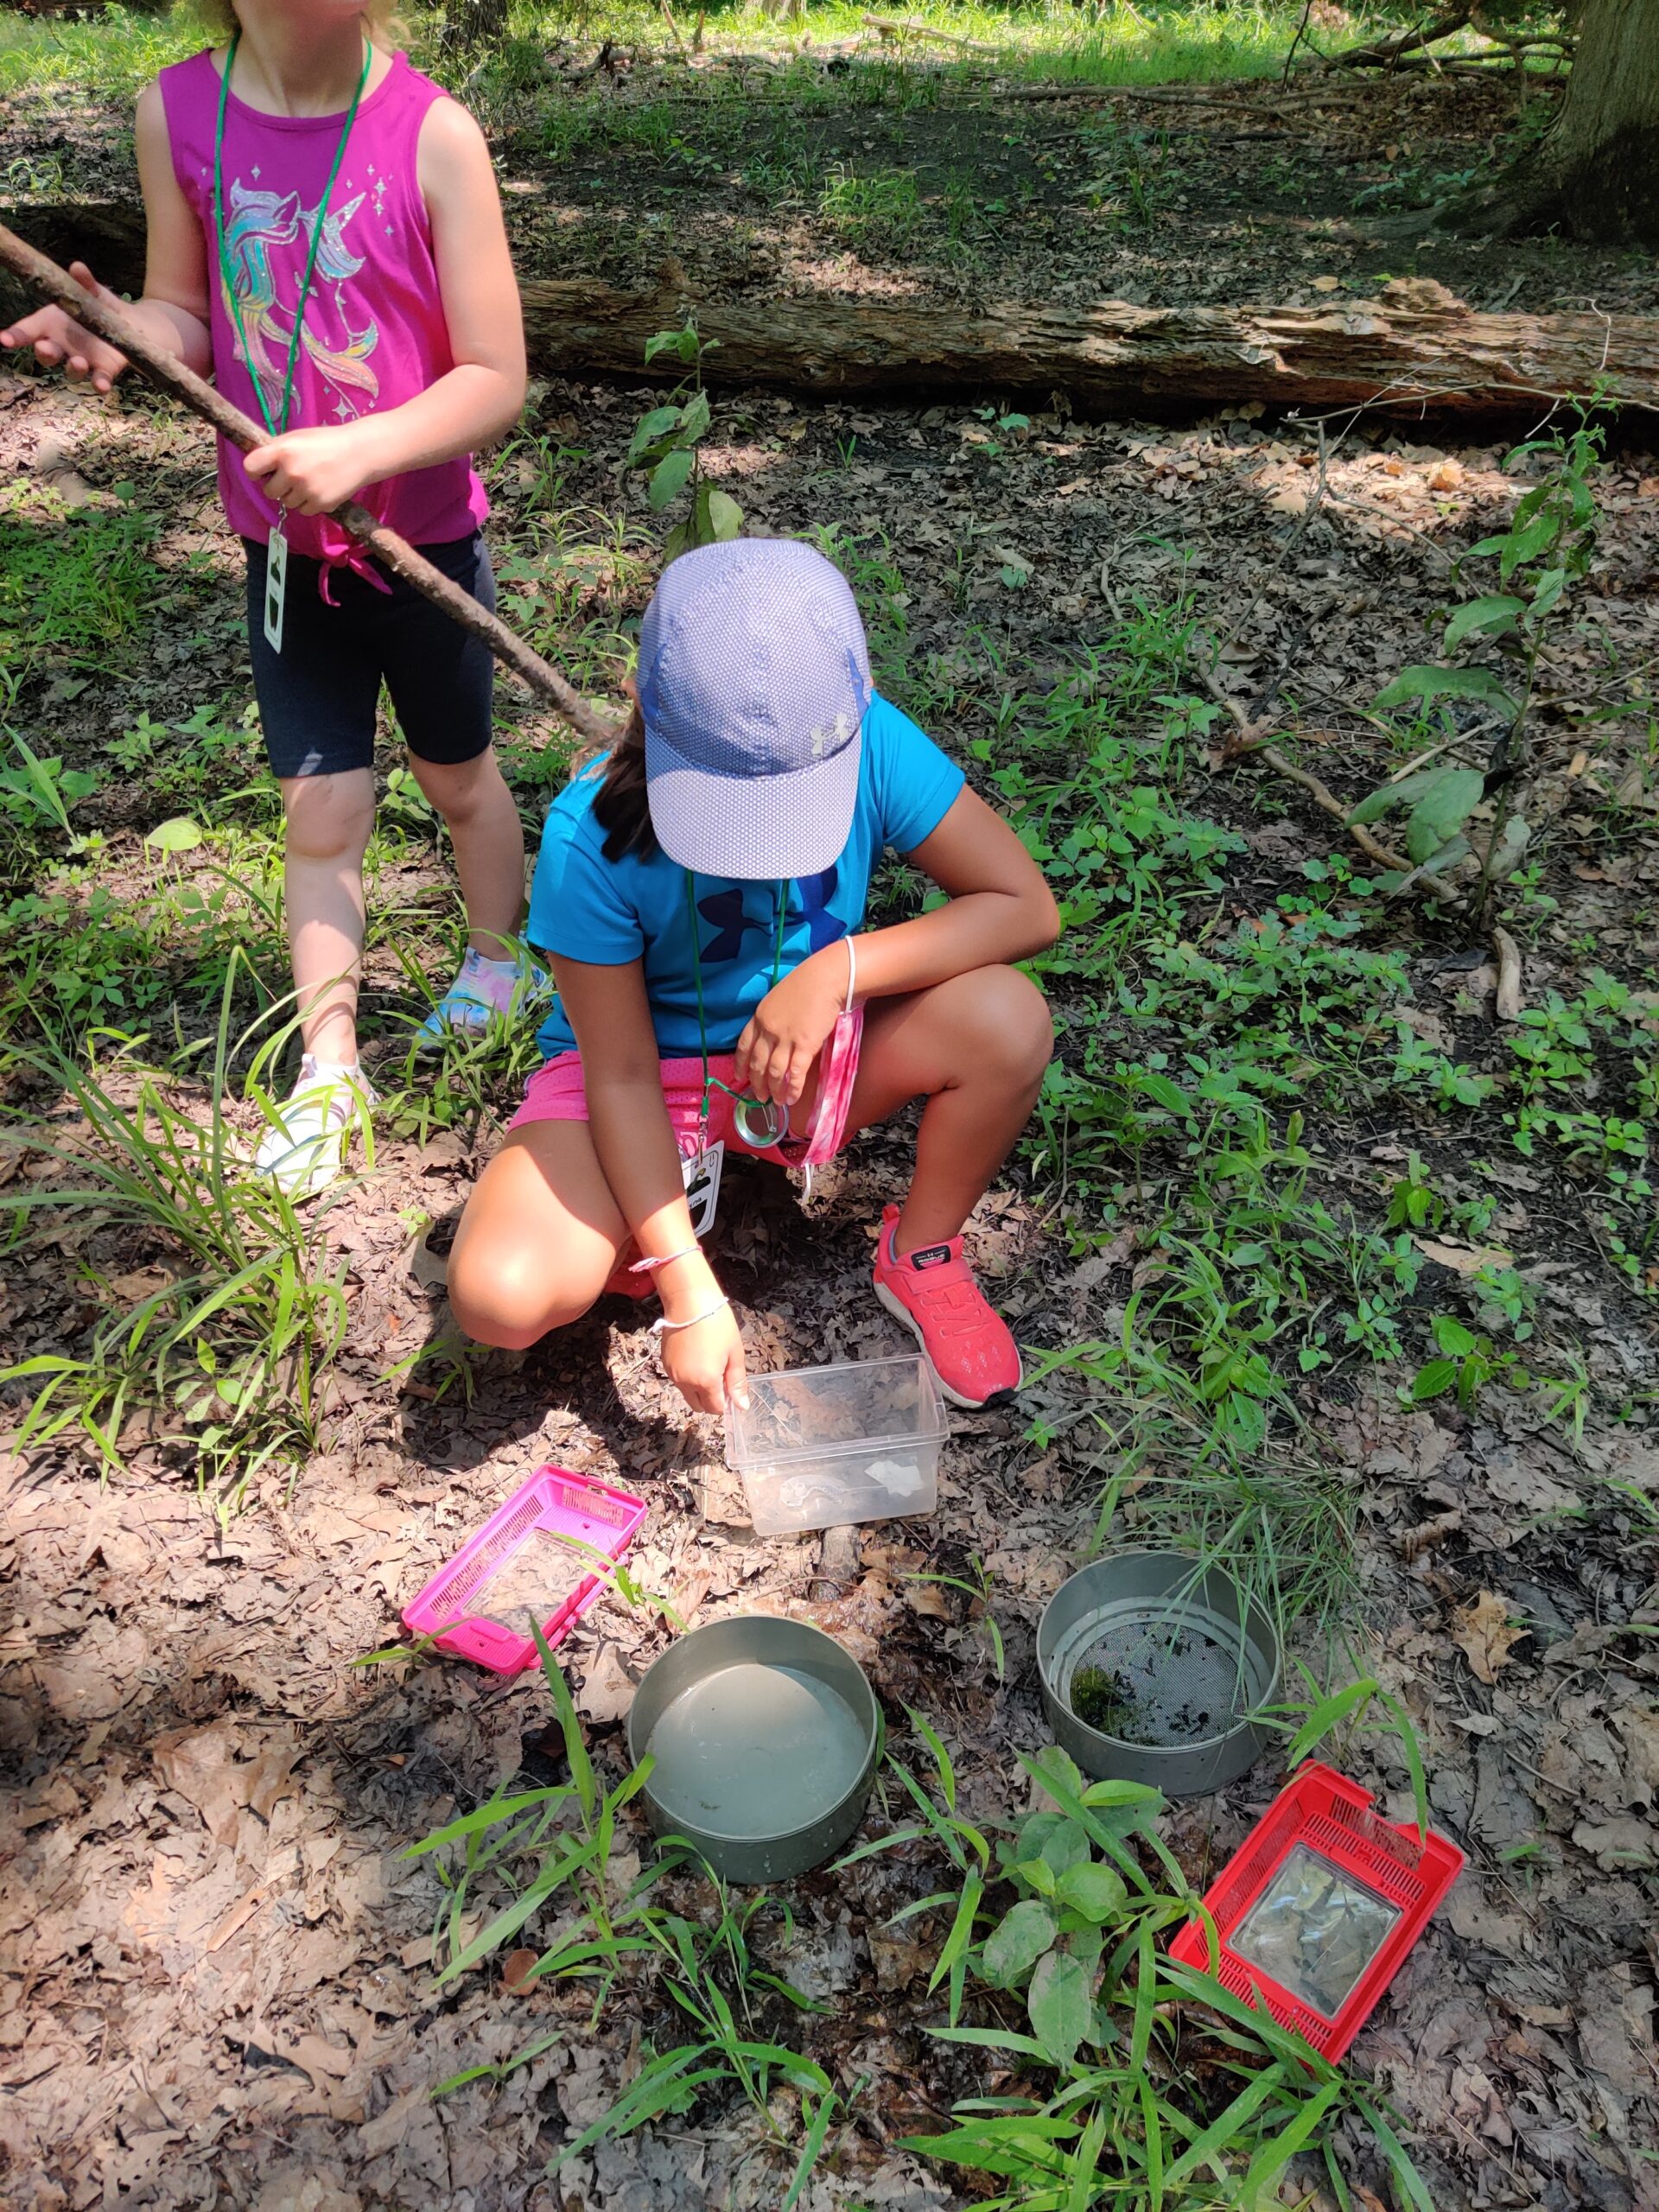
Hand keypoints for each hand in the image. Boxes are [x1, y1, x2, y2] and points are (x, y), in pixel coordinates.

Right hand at [0, 263, 127, 391]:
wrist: (131, 321)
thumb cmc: (100, 303)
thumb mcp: (92, 290)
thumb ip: (84, 282)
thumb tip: (78, 268)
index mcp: (50, 323)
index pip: (27, 331)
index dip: (14, 336)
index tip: (4, 340)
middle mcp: (62, 345)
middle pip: (47, 354)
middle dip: (44, 352)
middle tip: (43, 348)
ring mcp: (82, 360)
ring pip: (72, 370)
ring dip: (73, 368)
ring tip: (78, 362)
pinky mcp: (104, 370)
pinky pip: (99, 380)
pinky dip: (99, 383)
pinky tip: (101, 386)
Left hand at [242, 422, 386, 516]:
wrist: (359, 453)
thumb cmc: (326, 442)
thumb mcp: (297, 438)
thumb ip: (277, 450)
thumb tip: (260, 468)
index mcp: (282, 450)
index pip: (250, 468)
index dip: (255, 472)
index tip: (263, 473)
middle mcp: (291, 471)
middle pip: (269, 491)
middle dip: (278, 487)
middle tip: (293, 478)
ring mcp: (306, 490)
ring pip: (287, 503)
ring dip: (295, 496)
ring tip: (311, 482)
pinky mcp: (320, 504)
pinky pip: (304, 510)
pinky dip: (310, 503)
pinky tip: (320, 489)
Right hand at [660, 1298, 748, 1416]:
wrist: (689, 1302)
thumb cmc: (718, 1325)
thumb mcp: (734, 1353)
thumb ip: (737, 1382)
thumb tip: (741, 1406)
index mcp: (706, 1381)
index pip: (715, 1408)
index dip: (725, 1402)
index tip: (729, 1387)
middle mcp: (686, 1382)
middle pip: (698, 1407)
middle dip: (710, 1400)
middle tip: (719, 1377)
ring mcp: (673, 1374)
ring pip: (687, 1395)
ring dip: (698, 1390)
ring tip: (708, 1364)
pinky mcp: (665, 1364)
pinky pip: (678, 1381)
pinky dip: (687, 1379)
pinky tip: (695, 1358)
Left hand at [733, 947, 847, 1107]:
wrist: (825, 978)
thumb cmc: (805, 984)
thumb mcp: (777, 998)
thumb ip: (771, 1018)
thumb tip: (772, 1037)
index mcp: (759, 1017)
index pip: (743, 1046)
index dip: (740, 1064)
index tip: (740, 1077)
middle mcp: (768, 1030)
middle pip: (757, 1063)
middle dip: (757, 1083)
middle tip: (759, 1096)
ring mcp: (786, 1039)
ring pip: (775, 1072)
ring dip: (774, 1090)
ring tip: (775, 1101)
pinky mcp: (805, 1045)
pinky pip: (795, 1072)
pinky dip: (793, 1088)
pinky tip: (791, 1098)